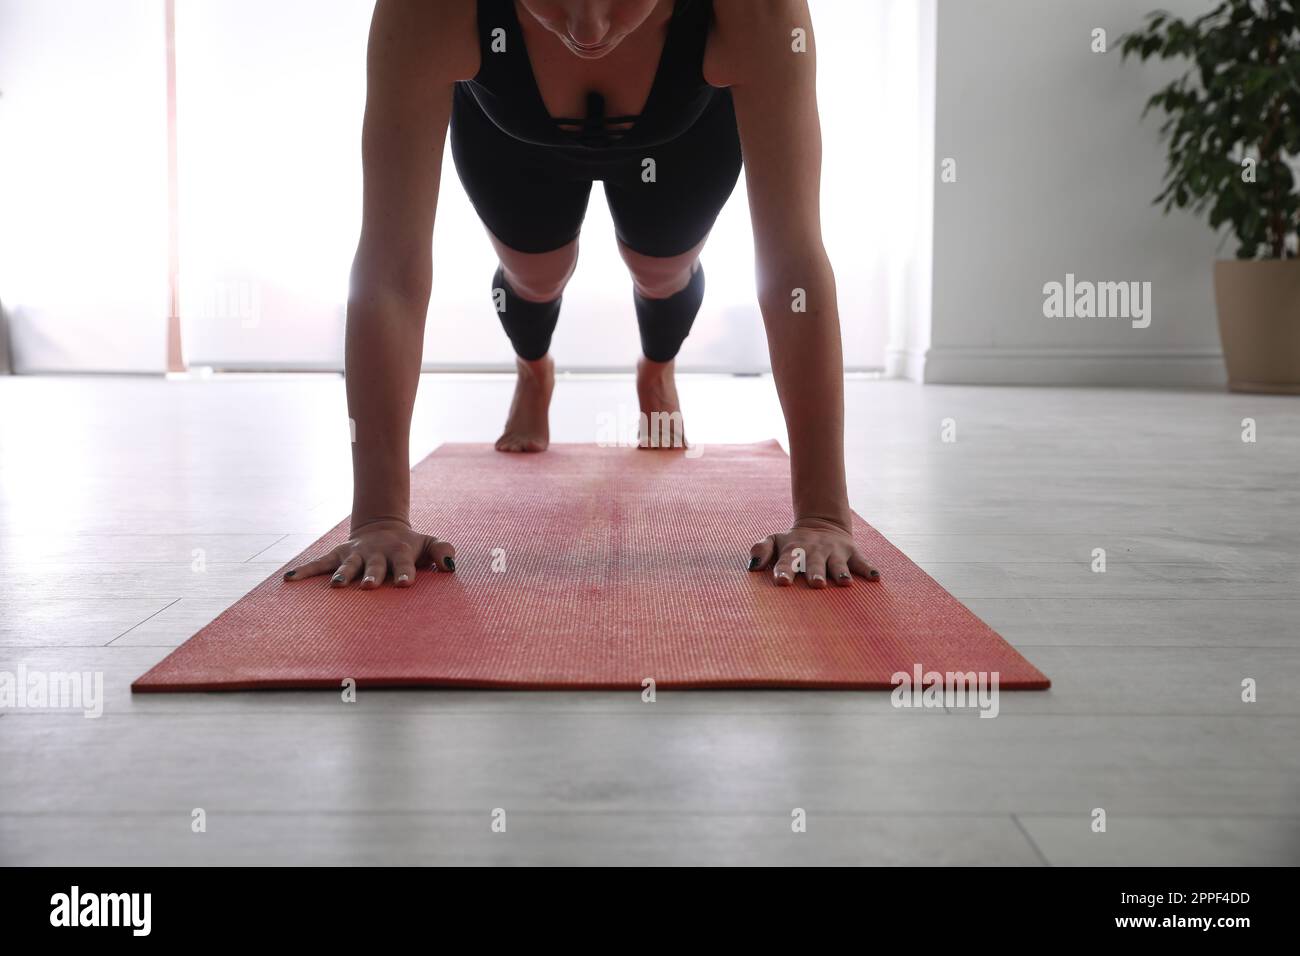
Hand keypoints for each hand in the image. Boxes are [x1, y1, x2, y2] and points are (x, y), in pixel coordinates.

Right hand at [282, 518, 455, 589]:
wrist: (384, 528)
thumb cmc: (411, 545)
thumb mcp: (430, 543)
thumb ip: (443, 551)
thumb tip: (450, 566)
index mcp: (400, 552)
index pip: (404, 564)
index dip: (405, 572)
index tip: (405, 584)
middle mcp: (376, 553)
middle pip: (374, 566)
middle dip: (371, 576)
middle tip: (368, 587)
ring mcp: (355, 553)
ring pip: (347, 565)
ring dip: (342, 574)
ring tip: (335, 586)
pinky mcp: (339, 554)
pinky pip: (320, 562)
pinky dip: (305, 570)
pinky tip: (289, 579)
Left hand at [748, 517, 879, 588]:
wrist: (821, 524)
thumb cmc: (792, 542)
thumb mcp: (774, 541)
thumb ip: (761, 551)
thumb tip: (751, 567)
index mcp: (794, 550)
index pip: (786, 561)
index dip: (784, 571)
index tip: (782, 582)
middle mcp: (814, 551)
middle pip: (814, 563)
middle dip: (815, 573)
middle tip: (816, 584)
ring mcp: (834, 552)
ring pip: (838, 564)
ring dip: (841, 573)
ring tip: (845, 583)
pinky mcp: (851, 552)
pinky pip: (861, 561)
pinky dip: (868, 569)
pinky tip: (875, 578)